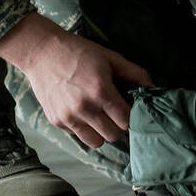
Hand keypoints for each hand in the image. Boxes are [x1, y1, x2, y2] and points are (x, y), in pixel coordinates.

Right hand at [0, 12, 153, 148]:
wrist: (42, 52)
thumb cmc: (79, 52)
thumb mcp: (110, 57)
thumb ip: (135, 73)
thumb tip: (153, 88)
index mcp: (100, 91)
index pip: (126, 120)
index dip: (131, 115)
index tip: (128, 108)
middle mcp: (84, 108)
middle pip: (114, 135)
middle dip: (118, 125)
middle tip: (115, 113)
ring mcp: (68, 117)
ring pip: (96, 142)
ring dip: (102, 132)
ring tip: (99, 116)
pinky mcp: (56, 121)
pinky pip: (78, 135)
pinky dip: (83, 128)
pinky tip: (81, 110)